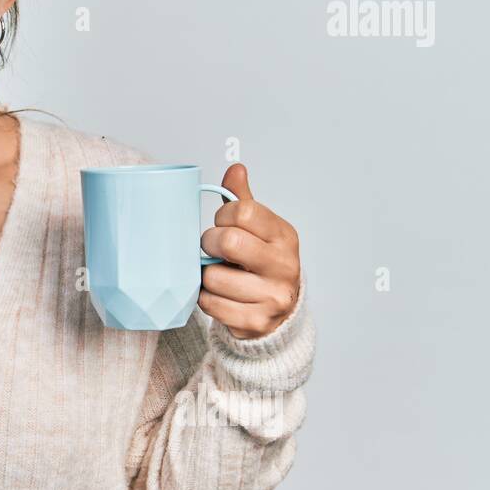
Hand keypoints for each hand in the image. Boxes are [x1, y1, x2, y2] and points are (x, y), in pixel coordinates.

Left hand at [198, 164, 301, 340]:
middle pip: (229, 241)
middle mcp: (284, 265)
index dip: (223, 216)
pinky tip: (217, 294)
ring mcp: (272, 296)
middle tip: (212, 249)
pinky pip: (210, 304)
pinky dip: (206, 298)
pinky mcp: (255, 321)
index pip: (244, 211)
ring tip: (217, 274)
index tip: (222, 224)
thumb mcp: (259, 230)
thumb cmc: (261, 264)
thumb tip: (235, 168)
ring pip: (214, 276)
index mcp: (284, 236)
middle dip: (209, 243)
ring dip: (206, 275)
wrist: (279, 313)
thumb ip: (243, 201)